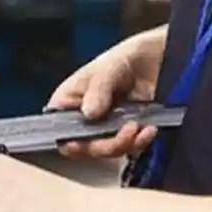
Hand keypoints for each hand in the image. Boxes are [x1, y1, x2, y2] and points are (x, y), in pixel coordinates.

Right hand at [46, 27, 164, 158]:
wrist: (152, 63)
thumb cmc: (120, 61)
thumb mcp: (107, 71)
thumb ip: (97, 91)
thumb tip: (89, 114)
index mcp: (66, 104)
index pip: (59, 132)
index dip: (71, 143)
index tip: (89, 143)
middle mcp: (81, 120)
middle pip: (85, 147)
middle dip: (108, 145)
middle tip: (129, 130)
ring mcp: (103, 129)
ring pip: (108, 151)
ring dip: (127, 144)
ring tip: (143, 128)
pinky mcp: (123, 134)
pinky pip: (127, 148)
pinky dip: (139, 143)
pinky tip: (149, 130)